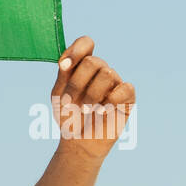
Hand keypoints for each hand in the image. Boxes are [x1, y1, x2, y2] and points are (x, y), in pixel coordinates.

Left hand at [51, 35, 134, 158]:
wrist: (79, 142)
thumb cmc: (68, 116)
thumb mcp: (58, 94)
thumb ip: (63, 75)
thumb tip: (65, 62)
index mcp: (82, 65)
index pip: (86, 43)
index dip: (76, 50)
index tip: (64, 67)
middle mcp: (100, 70)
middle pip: (93, 61)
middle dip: (78, 83)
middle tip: (71, 102)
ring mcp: (114, 83)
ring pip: (107, 74)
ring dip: (92, 95)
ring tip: (87, 111)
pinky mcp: (127, 98)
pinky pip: (125, 87)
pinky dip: (111, 99)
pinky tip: (102, 111)